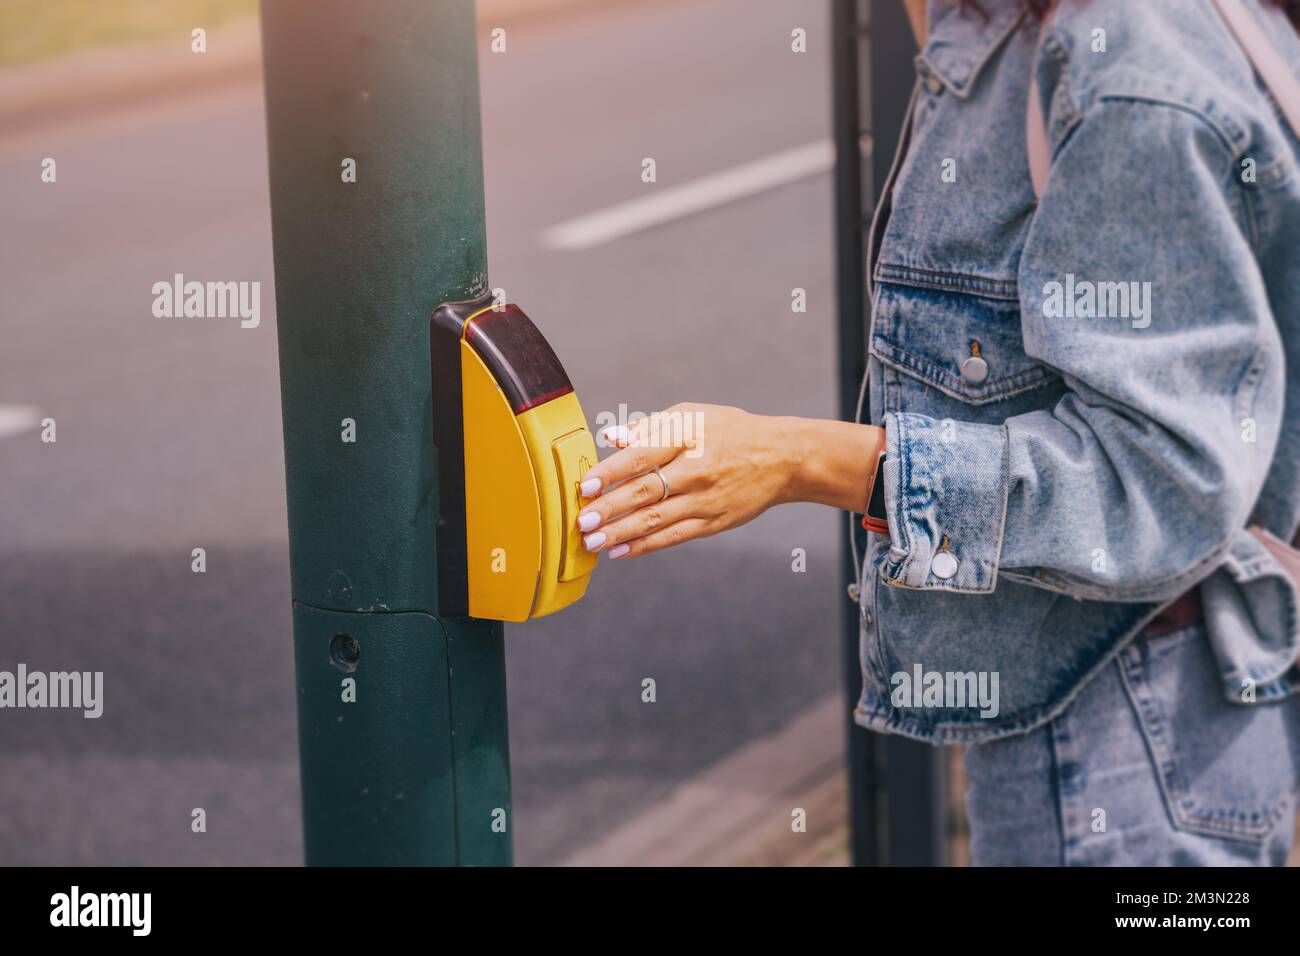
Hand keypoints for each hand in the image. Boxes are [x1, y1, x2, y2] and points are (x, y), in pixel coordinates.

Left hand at [575, 403, 883, 558]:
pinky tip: (621, 551)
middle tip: (581, 521)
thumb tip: (611, 437)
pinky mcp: (713, 522)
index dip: (611, 472)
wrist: (782, 458)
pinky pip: (673, 536)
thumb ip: (650, 427)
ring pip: (656, 520)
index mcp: (687, 438)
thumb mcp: (693, 415)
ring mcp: (705, 500)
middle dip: (609, 509)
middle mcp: (696, 470)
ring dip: (620, 533)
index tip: (586, 486)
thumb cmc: (731, 431)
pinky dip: (645, 546)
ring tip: (592, 542)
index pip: (642, 456)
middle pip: (645, 492)